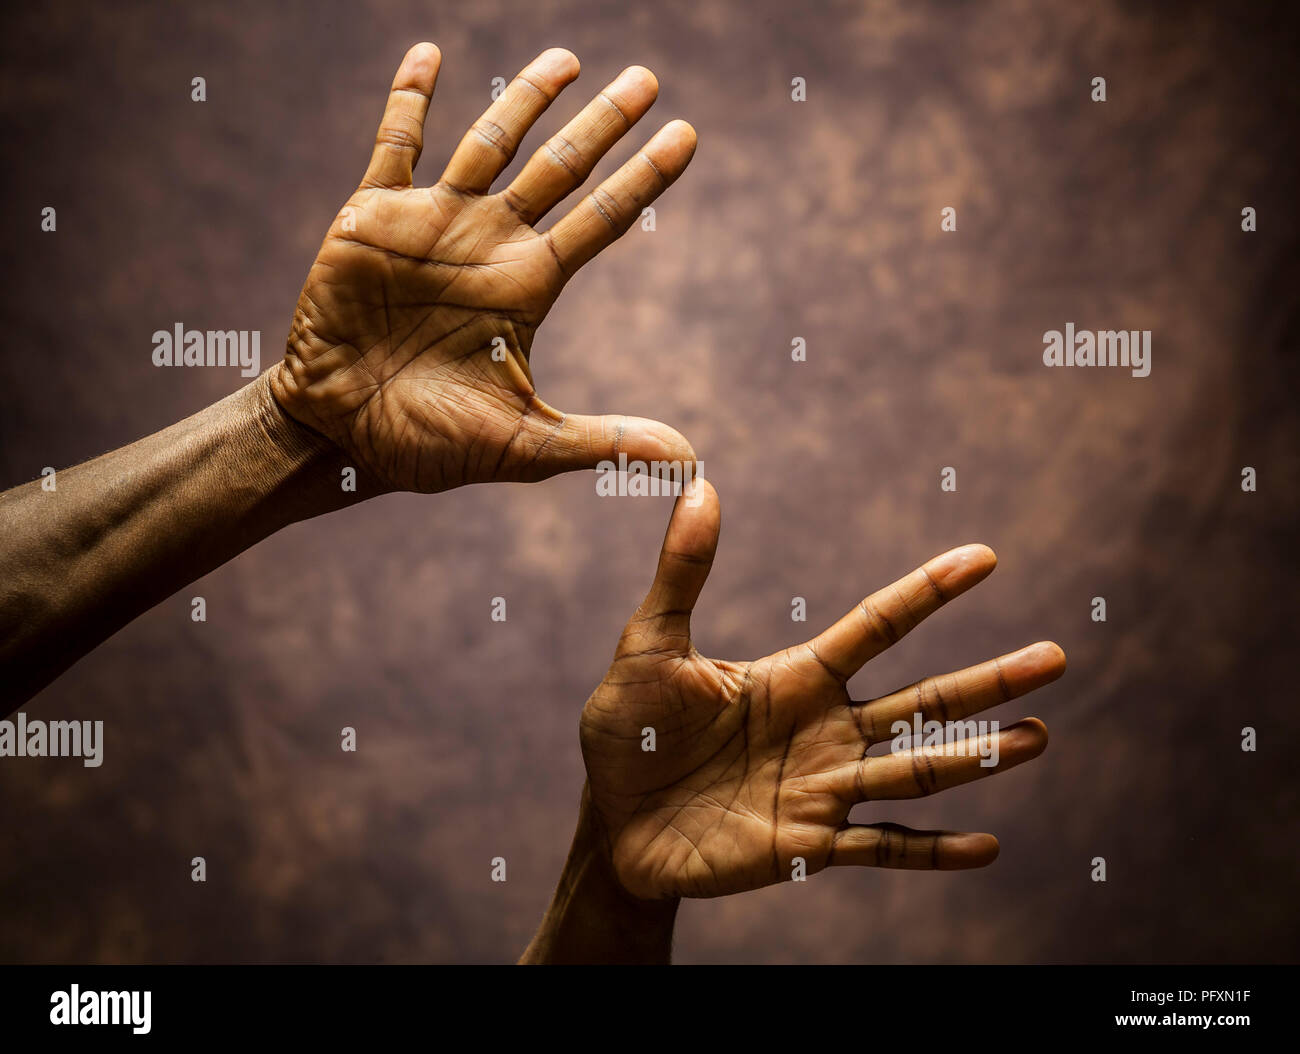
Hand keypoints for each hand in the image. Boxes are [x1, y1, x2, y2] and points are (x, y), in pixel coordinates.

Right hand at [269, 43, 697, 492]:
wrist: (338, 437)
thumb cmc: (428, 446)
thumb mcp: (526, 446)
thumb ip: (604, 443)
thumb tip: (690, 464)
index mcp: (527, 288)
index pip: (602, 220)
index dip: (645, 178)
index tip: (689, 136)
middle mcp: (490, 246)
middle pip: (560, 169)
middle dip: (604, 123)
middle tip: (648, 79)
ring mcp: (433, 225)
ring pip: (490, 143)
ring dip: (527, 99)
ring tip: (569, 59)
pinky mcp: (372, 217)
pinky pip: (396, 143)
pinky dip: (409, 98)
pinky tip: (430, 53)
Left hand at [580, 480, 1066, 899]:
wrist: (612, 821)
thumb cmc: (629, 729)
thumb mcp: (650, 644)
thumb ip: (682, 572)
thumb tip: (699, 482)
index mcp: (795, 676)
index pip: (876, 627)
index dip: (928, 592)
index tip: (985, 557)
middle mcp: (824, 730)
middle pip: (920, 701)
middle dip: (986, 680)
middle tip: (1055, 657)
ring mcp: (823, 790)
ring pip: (914, 769)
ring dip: (976, 756)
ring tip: (1037, 737)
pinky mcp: (808, 848)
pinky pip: (881, 850)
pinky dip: (933, 850)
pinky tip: (987, 846)